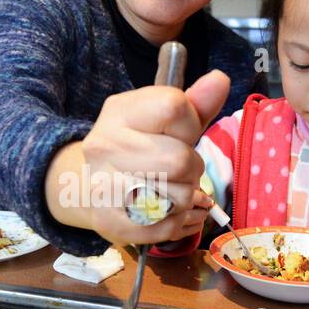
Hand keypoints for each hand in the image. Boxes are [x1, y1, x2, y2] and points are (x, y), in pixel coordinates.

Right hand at [45, 70, 229, 245]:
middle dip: (192, 169)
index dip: (191, 124)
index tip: (181, 134)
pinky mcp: (110, 223)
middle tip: (180, 171)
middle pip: (180, 161)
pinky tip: (174, 213)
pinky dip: (181, 224)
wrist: (88, 185)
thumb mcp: (159, 118)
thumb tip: (220, 80)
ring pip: (178, 199)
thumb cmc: (135, 146)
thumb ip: (193, 104)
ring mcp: (103, 188)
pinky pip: (167, 229)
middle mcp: (103, 146)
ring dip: (188, 198)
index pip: (174, 107)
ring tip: (173, 192)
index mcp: (118, 112)